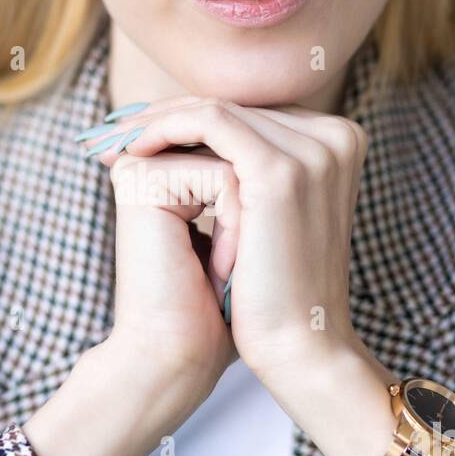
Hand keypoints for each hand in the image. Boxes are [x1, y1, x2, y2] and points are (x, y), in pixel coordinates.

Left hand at [82, 93, 367, 380]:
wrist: (301, 348)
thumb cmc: (280, 294)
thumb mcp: (272, 221)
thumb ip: (253, 176)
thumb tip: (197, 146)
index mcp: (339, 145)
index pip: (252, 115)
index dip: (192, 120)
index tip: (140, 132)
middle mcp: (337, 137)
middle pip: (235, 107)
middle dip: (168, 116)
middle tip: (115, 130)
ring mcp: (313, 151)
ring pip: (217, 109)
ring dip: (157, 121)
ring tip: (115, 141)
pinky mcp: (281, 170)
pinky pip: (210, 123)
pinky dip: (164, 128)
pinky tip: (132, 148)